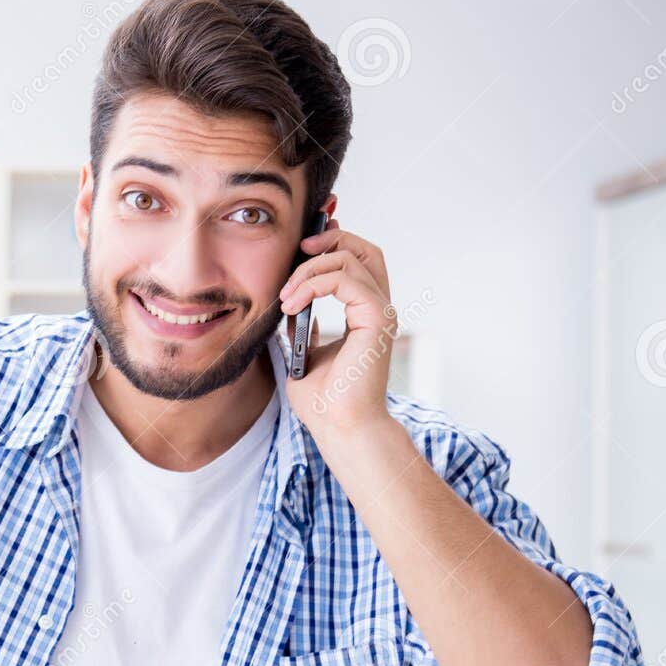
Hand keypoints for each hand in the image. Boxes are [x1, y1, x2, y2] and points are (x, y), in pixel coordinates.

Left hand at [277, 219, 398, 438]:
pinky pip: (345, 280)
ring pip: (351, 259)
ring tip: (286, 296)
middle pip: (365, 249)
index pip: (358, 263)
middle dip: (331, 239)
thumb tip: (292, 306)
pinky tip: (293, 304)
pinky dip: (314, 284)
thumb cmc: (323, 400)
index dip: (334, 244)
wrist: (338, 426)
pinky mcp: (377, 319)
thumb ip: (303, 327)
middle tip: (298, 249)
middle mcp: (377, 308)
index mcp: (364, 314)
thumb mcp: (304, 352)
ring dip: (310, 270)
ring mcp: (380, 312)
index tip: (302, 246)